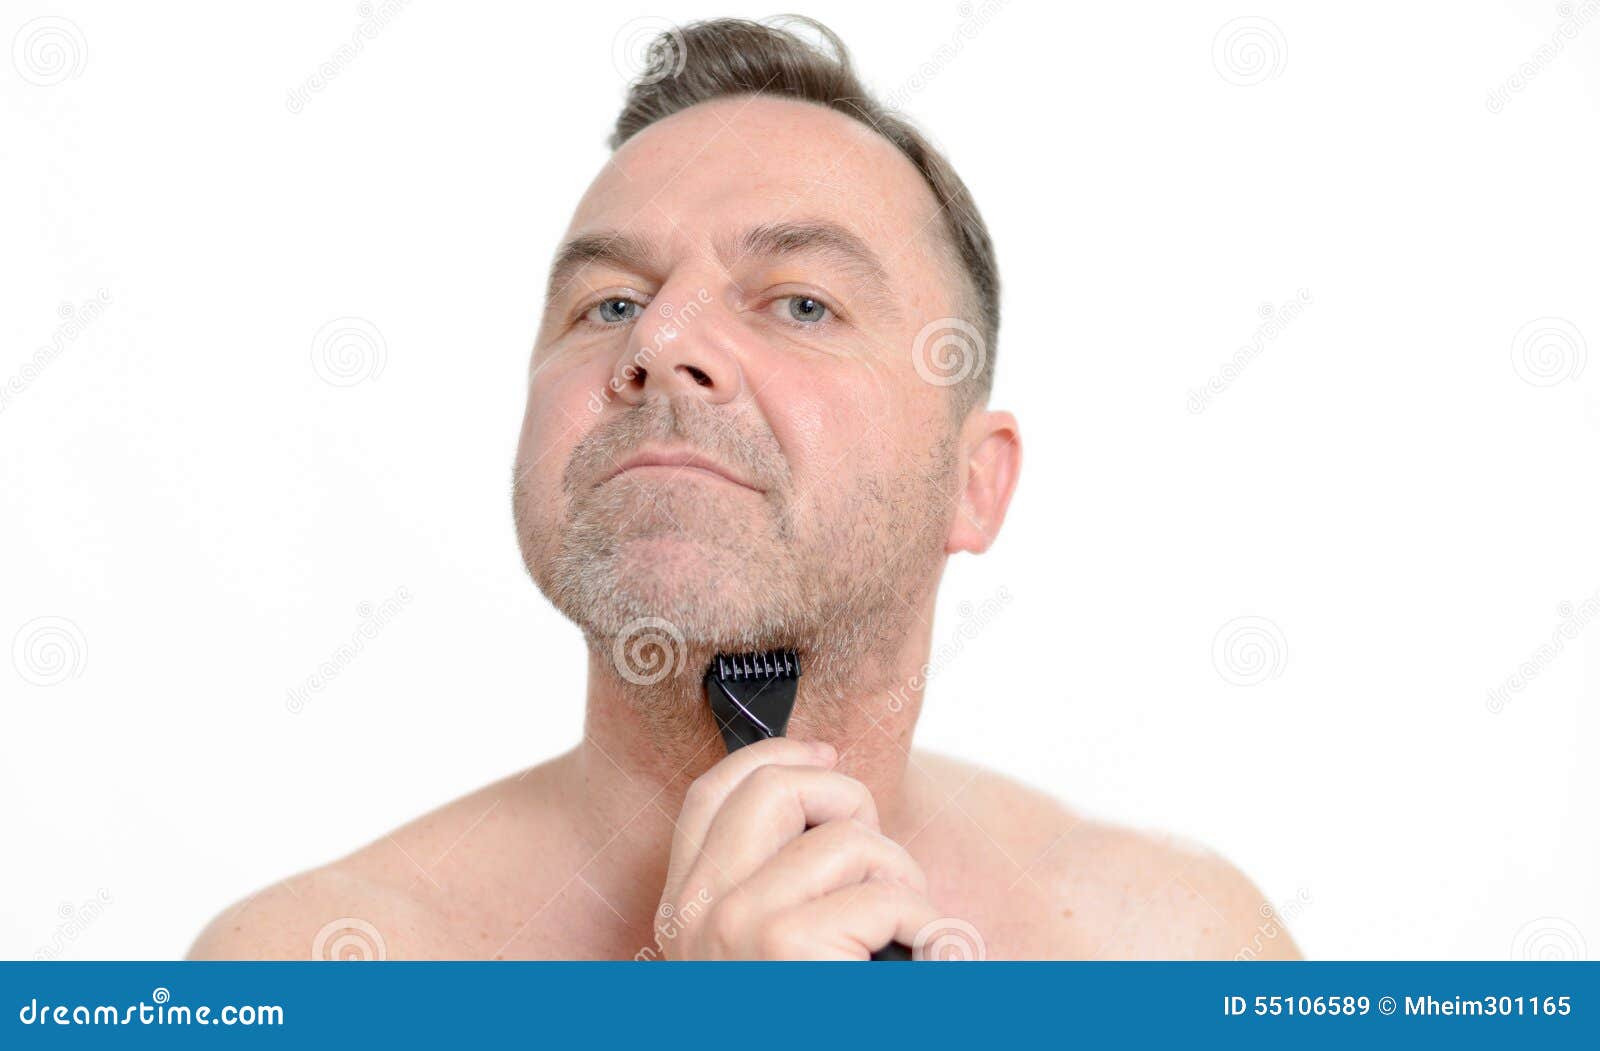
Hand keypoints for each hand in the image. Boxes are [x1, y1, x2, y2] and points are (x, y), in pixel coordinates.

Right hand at [653, 737, 937, 958]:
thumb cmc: (813, 1010)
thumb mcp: (766, 951)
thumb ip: (774, 882)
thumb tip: (820, 783)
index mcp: (684, 913)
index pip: (711, 795)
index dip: (773, 755)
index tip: (825, 755)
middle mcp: (694, 915)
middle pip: (775, 790)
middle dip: (849, 805)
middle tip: (882, 871)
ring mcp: (735, 927)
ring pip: (845, 840)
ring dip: (901, 879)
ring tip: (913, 933)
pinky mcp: (787, 946)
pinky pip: (886, 896)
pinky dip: (928, 924)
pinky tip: (927, 955)